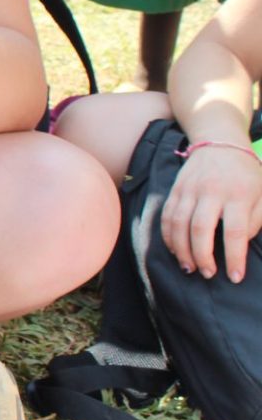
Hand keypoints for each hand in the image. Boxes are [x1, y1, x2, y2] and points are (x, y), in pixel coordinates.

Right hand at [162, 145, 261, 282]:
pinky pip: (167, 216)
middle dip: (202, 256)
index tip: (234, 277)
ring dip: (181, 249)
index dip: (234, 257)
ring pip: (179, 224)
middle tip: (207, 274)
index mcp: (238, 195)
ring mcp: (189, 190)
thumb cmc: (247, 174)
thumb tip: (241, 243)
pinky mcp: (175, 189)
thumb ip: (257, 220)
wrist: (220, 142)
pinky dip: (168, 236)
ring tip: (188, 267)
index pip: (235, 232)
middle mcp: (211, 192)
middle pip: (200, 229)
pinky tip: (175, 250)